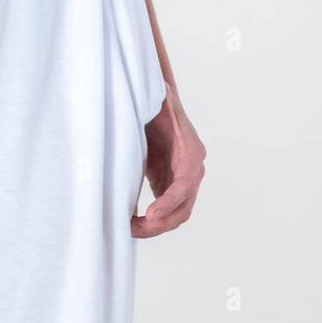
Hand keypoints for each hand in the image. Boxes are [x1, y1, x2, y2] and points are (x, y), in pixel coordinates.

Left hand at [131, 88, 205, 238]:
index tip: (149, 215)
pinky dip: (152, 221)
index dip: (168, 202)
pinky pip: (166, 210)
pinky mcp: (170, 184)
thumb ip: (155, 103)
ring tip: (129, 230)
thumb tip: (150, 92)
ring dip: (155, 227)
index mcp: (190, 150)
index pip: (185, 183)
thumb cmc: (155, 102)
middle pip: (184, 207)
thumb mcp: (154, 102)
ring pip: (177, 214)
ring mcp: (184, 179)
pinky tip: (132, 223)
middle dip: (160, 222)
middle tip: (133, 229)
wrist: (157, 105)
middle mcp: (193, 168)